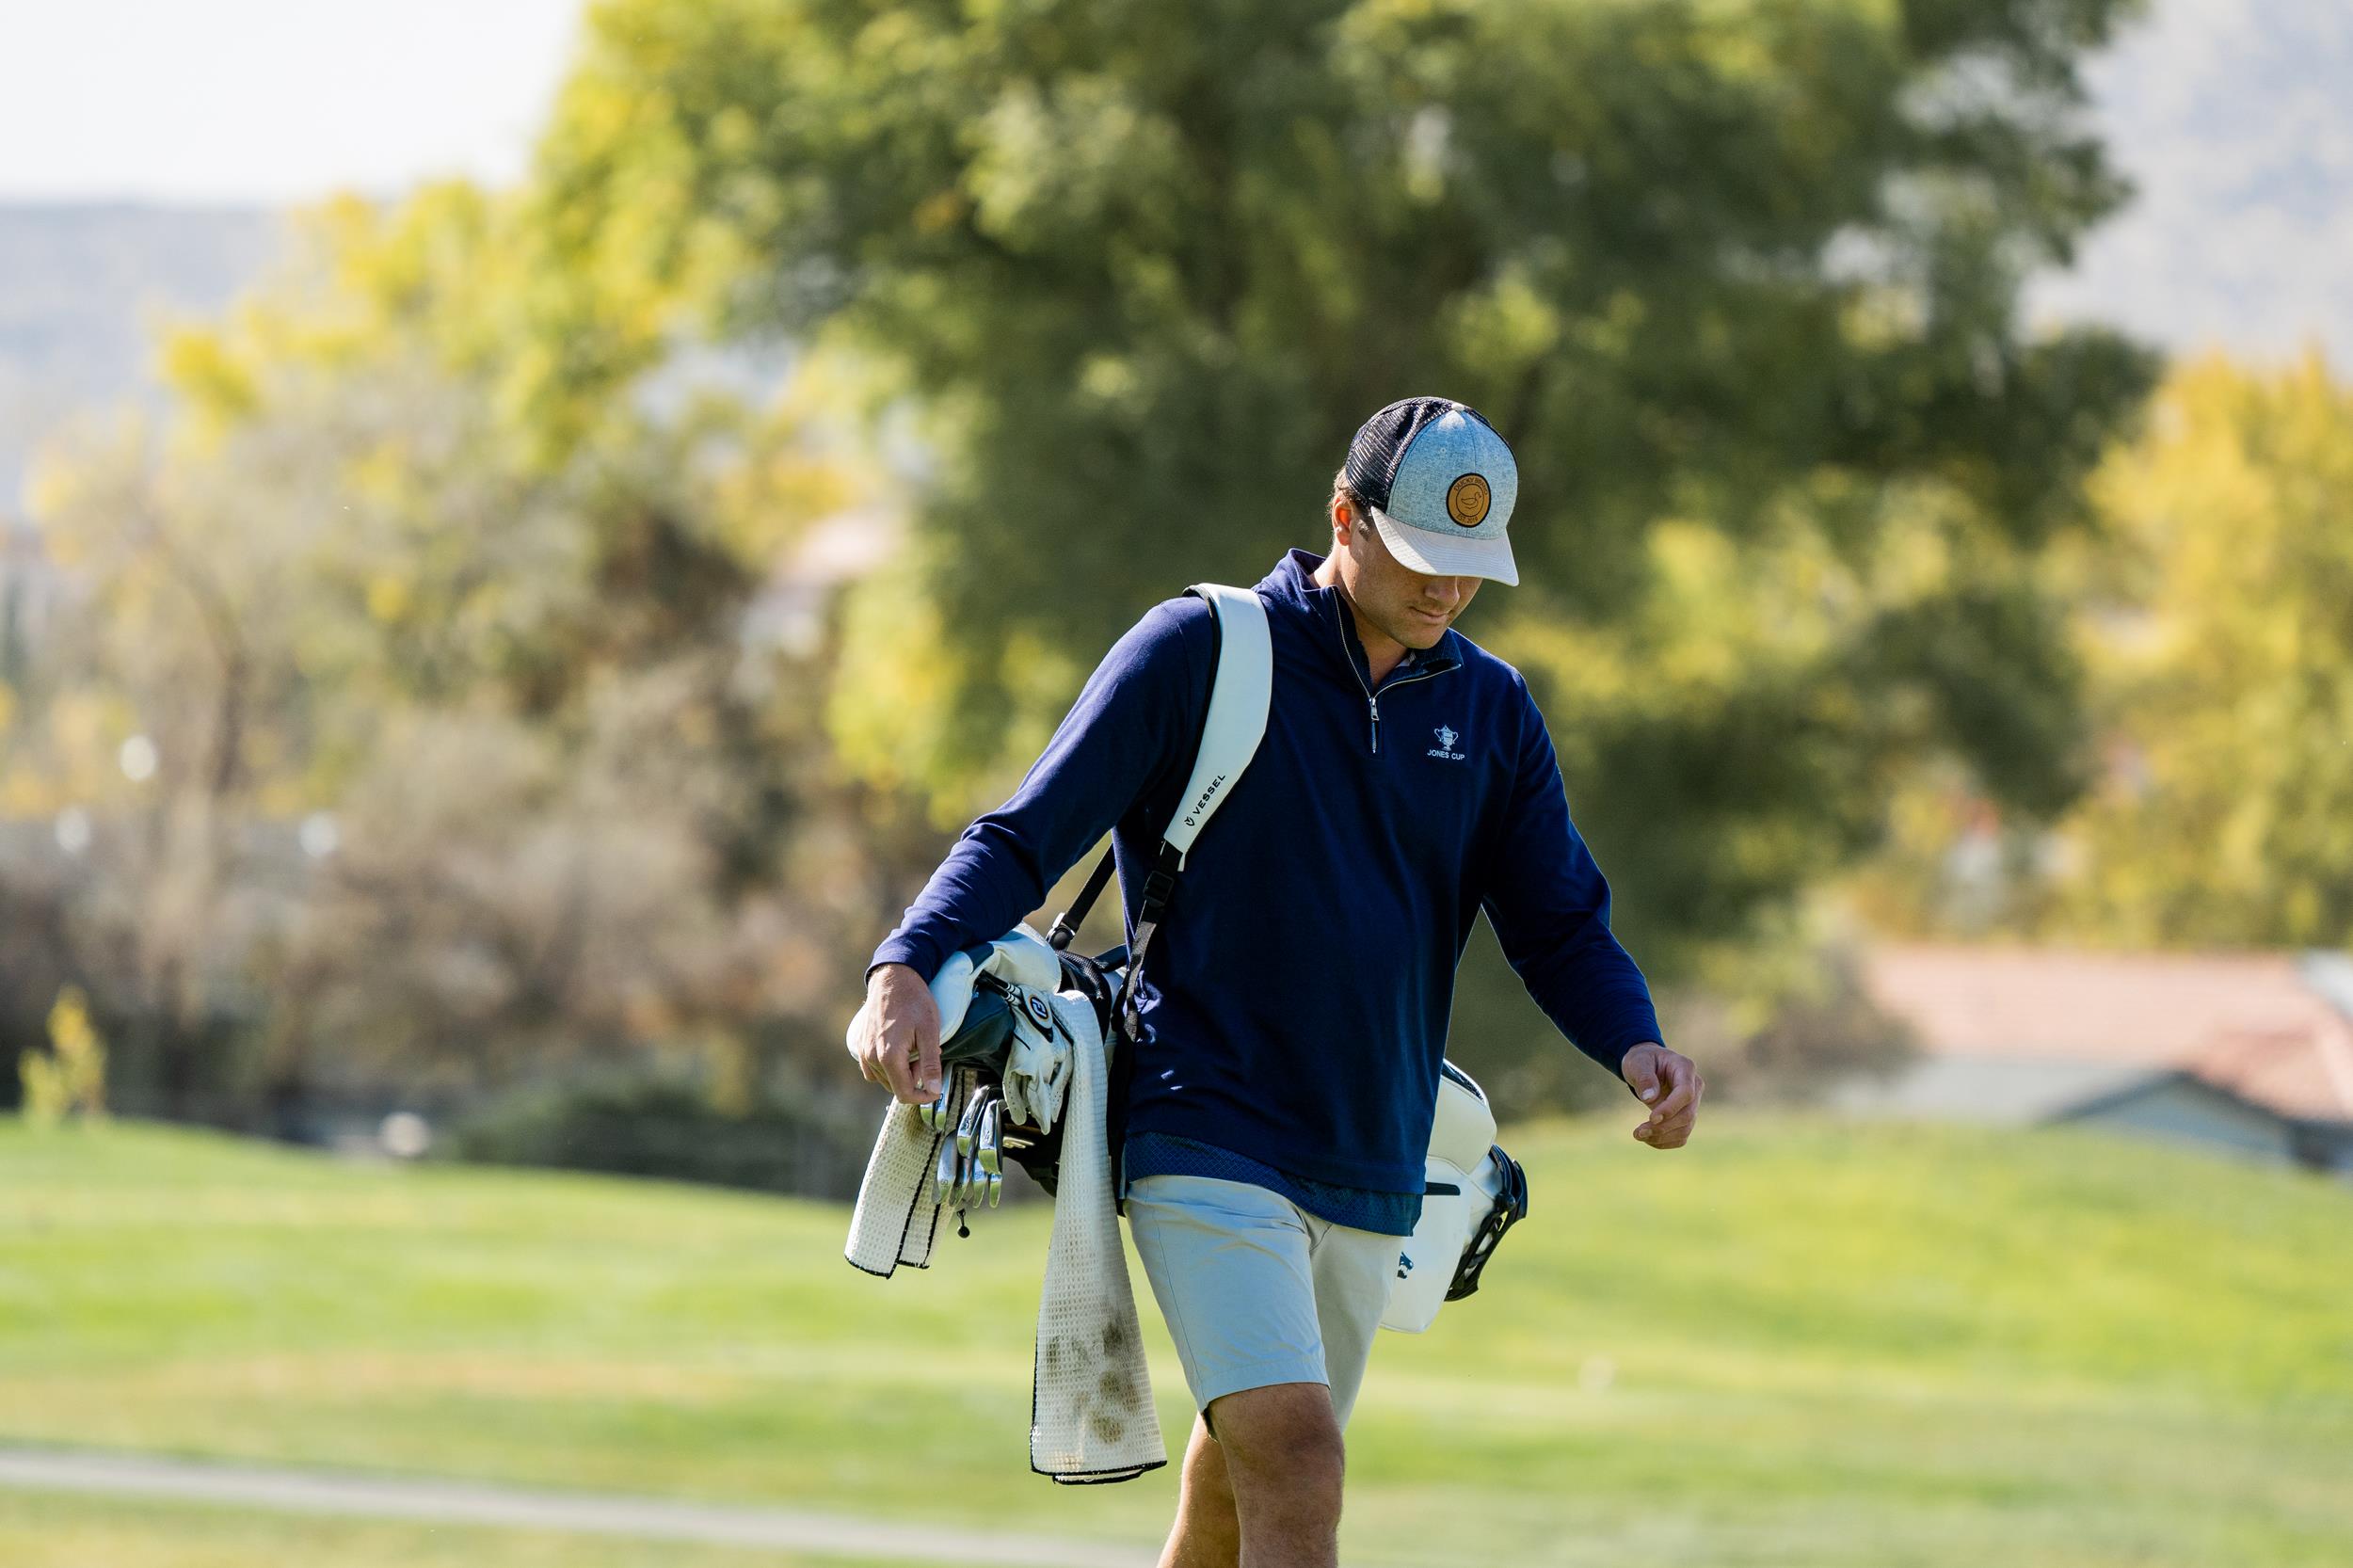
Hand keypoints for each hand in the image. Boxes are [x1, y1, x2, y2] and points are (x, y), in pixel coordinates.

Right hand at [853, 963, 942, 1104]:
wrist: (893, 978)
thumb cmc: (914, 1001)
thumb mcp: (930, 1031)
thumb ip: (930, 1064)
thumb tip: (934, 1090)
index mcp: (889, 1057)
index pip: (904, 1094)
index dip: (923, 1096)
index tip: (935, 1088)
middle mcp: (871, 1057)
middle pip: (895, 1087)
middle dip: (913, 1079)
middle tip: (924, 1055)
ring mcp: (863, 1051)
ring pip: (883, 1079)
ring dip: (901, 1072)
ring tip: (913, 1048)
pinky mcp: (859, 1044)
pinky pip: (871, 1068)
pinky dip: (886, 1067)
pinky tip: (898, 1049)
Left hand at [1621, 1043, 1701, 1149]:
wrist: (1647, 1065)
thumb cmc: (1642, 1060)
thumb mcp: (1638, 1062)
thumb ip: (1644, 1077)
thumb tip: (1649, 1098)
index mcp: (1685, 1068)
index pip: (1686, 1093)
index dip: (1670, 1108)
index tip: (1651, 1118)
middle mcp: (1694, 1087)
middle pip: (1688, 1114)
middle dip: (1663, 1127)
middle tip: (1637, 1132)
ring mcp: (1693, 1103)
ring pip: (1685, 1128)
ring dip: (1662, 1137)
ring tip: (1638, 1135)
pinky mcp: (1686, 1116)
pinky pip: (1681, 1136)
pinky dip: (1664, 1142)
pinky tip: (1648, 1139)